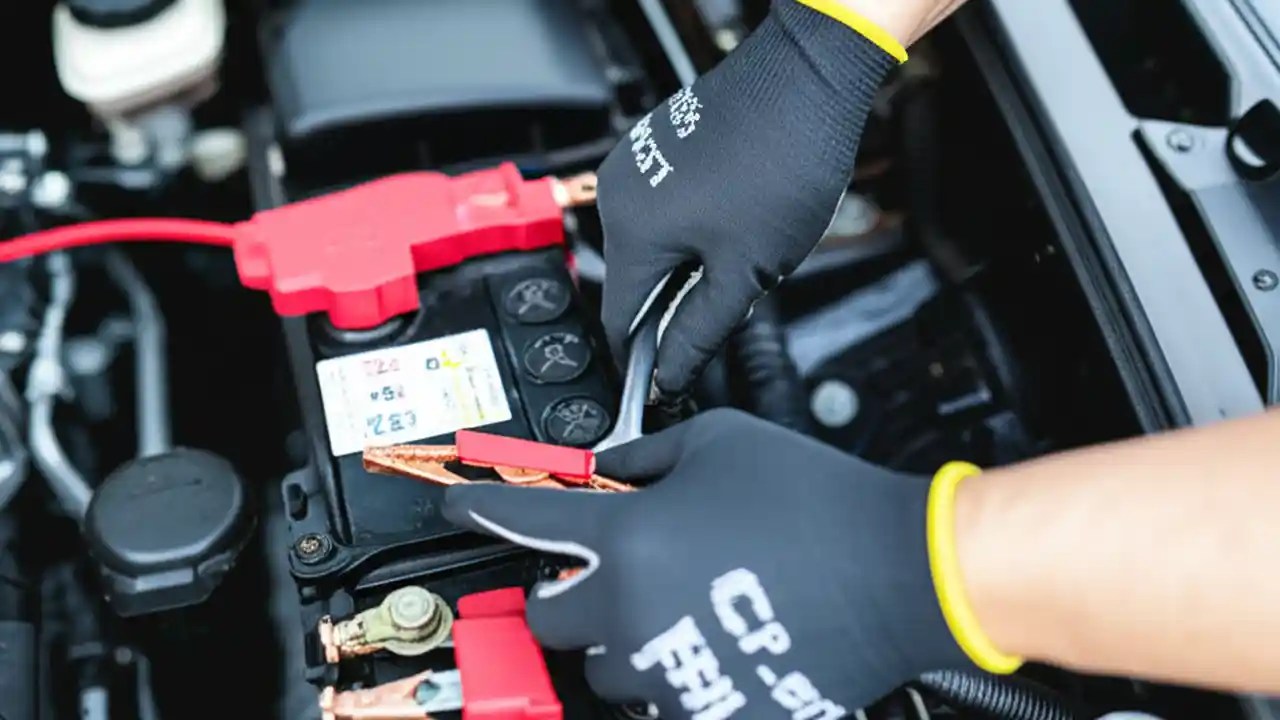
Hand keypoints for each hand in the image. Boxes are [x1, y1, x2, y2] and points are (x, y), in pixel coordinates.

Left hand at [442, 409, 972, 717]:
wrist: (901, 572)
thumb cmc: (817, 502)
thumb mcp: (721, 441)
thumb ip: (647, 451)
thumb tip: (611, 463)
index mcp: (629, 535)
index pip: (525, 518)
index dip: (480, 508)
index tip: (457, 506)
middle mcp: (632, 608)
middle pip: (551, 613)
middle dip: (569, 588)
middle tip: (614, 568)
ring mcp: (667, 671)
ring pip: (604, 664)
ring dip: (625, 635)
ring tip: (686, 603)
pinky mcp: (708, 712)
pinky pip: (659, 701)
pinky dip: (673, 674)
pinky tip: (718, 639)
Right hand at [596, 0, 899, 394]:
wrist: (806, 79)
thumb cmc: (782, 164)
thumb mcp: (748, 271)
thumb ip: (701, 332)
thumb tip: (668, 376)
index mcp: (633, 233)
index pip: (618, 322)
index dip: (644, 360)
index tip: (669, 382)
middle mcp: (618, 197)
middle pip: (634, 283)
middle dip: (677, 305)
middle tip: (736, 296)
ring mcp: (633, 166)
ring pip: (650, 247)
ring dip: (688, 266)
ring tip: (744, 246)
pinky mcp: (653, 147)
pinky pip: (659, 210)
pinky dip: (690, 229)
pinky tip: (735, 216)